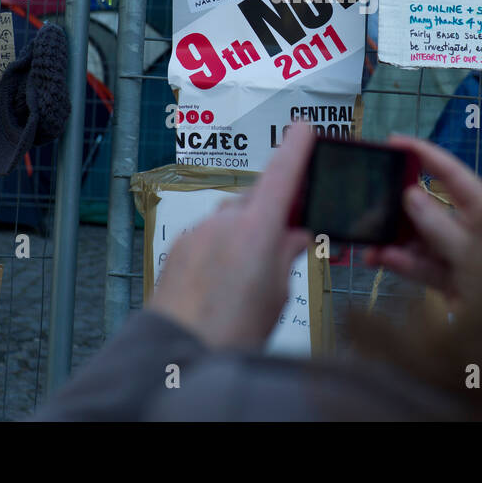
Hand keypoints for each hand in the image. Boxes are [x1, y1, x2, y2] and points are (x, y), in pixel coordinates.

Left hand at [149, 124, 313, 349]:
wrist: (177, 354)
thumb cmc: (232, 333)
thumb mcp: (277, 295)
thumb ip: (286, 257)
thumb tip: (294, 237)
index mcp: (257, 229)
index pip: (282, 174)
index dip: (295, 149)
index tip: (303, 128)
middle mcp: (225, 222)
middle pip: (257, 198)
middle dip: (275, 209)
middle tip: (291, 232)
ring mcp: (198, 233)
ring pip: (232, 218)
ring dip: (247, 232)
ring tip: (255, 273)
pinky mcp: (179, 249)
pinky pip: (209, 236)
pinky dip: (222, 247)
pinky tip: (225, 280)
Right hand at [363, 135, 481, 304]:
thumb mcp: (473, 255)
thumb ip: (439, 227)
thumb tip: (410, 194)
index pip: (452, 174)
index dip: (425, 155)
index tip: (393, 142)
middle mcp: (473, 230)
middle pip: (430, 209)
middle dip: (399, 207)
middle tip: (369, 201)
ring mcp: (461, 257)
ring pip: (421, 241)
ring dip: (395, 241)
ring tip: (368, 244)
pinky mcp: (451, 283)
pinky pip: (423, 267)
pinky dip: (403, 264)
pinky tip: (383, 259)